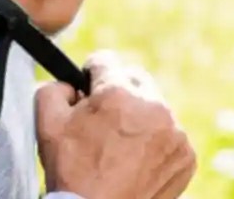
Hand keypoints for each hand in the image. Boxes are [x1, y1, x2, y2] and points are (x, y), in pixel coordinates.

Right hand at [36, 51, 196, 198]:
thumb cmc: (72, 171)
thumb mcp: (47, 122)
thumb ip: (56, 87)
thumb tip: (71, 85)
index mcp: (117, 93)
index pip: (105, 61)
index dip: (91, 74)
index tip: (88, 89)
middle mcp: (152, 106)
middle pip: (134, 79)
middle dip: (119, 93)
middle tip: (104, 120)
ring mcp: (174, 132)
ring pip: (154, 107)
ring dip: (139, 117)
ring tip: (119, 146)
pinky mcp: (186, 155)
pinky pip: (170, 134)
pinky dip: (155, 142)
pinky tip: (136, 160)